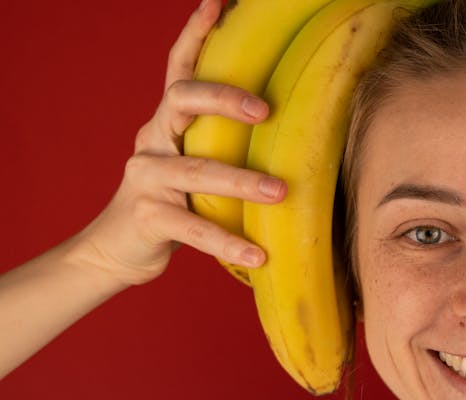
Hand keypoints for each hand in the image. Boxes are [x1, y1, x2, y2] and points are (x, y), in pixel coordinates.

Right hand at [70, 0, 284, 286]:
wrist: (120, 249)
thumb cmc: (176, 200)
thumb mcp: (196, 160)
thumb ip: (224, 139)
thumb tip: (292, 120)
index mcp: (169, 122)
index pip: (181, 69)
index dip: (196, 34)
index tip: (218, 3)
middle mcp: (153, 139)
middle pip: (182, 101)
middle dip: (224, 98)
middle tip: (267, 110)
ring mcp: (146, 177)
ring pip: (195, 171)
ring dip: (241, 182)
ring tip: (280, 193)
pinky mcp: (149, 217)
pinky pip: (193, 228)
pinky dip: (228, 242)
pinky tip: (259, 254)